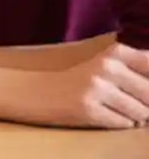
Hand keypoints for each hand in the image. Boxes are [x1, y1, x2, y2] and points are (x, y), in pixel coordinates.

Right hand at [25, 43, 148, 128]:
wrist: (38, 91)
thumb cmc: (80, 80)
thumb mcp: (108, 63)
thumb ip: (139, 66)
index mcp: (115, 52)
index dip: (148, 84)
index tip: (137, 89)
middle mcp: (107, 67)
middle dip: (145, 104)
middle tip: (125, 101)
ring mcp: (97, 88)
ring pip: (141, 113)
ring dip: (134, 116)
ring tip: (115, 109)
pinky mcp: (88, 109)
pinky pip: (123, 124)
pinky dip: (119, 123)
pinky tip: (104, 114)